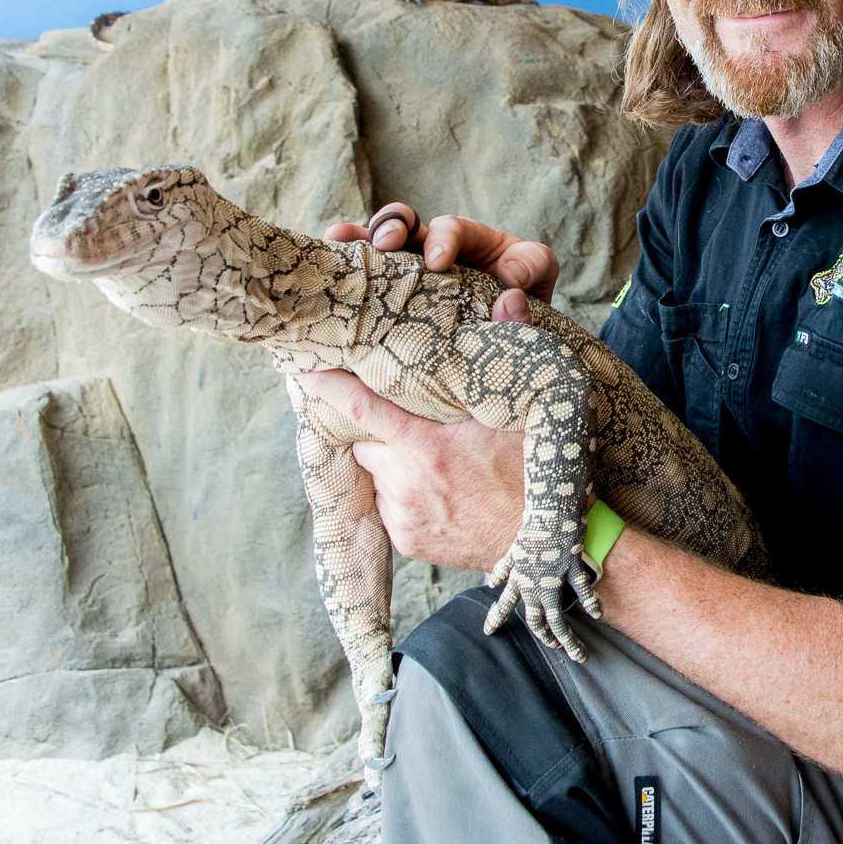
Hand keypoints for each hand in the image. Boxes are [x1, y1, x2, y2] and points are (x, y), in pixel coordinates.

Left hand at [296, 368, 526, 572]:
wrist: (541, 544)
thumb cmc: (532, 474)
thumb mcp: (524, 412)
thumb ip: (507, 353)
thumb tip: (510, 299)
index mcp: (426, 447)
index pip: (361, 408)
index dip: (328, 387)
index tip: (301, 370)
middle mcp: (405, 483)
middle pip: (365, 443)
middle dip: (379, 432)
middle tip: (411, 427)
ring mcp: (403, 517)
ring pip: (376, 476)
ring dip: (392, 465)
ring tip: (434, 466)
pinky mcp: (406, 542)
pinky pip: (388, 508)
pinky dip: (402, 496)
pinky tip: (438, 493)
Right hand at [324, 203, 558, 320]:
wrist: (513, 343)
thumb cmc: (525, 304)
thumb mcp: (538, 283)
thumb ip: (529, 279)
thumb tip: (510, 294)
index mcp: (474, 241)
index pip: (454, 229)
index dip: (444, 239)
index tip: (438, 262)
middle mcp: (436, 247)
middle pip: (407, 223)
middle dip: (393, 227)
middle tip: (386, 244)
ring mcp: (410, 270)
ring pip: (378, 244)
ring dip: (359, 241)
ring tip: (338, 240)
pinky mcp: (392, 295)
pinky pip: (366, 277)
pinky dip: (346, 269)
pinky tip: (325, 268)